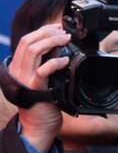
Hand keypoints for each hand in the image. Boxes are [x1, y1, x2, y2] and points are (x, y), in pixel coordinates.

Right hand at [8, 25, 71, 150]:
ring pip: (33, 50)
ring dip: (51, 42)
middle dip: (47, 32)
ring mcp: (25, 78)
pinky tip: (65, 60)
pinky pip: (43, 70)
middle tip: (64, 32)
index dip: (42, 31)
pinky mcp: (34, 88)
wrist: (38, 125)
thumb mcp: (43, 82)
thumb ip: (46, 68)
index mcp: (19, 66)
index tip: (57, 27)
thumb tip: (61, 54)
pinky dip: (55, 62)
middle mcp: (18, 69)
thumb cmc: (43, 104)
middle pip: (28, 41)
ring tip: (65, 40)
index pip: (27, 41)